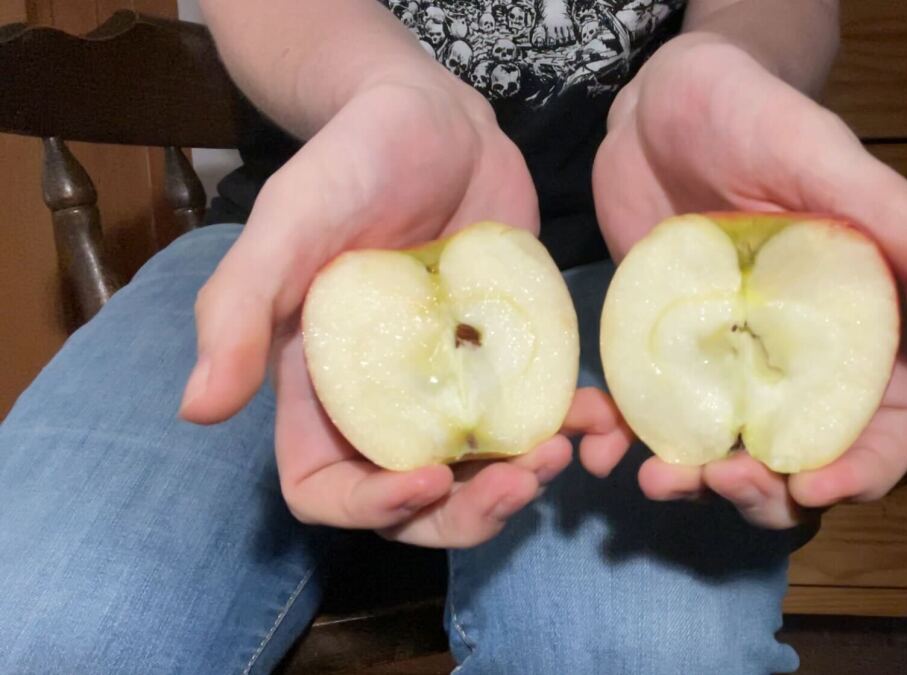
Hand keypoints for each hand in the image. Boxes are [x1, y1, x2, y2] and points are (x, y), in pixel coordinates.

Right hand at [177, 80, 616, 546]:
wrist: (432, 118)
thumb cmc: (347, 163)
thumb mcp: (287, 225)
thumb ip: (238, 309)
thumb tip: (197, 411)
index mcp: (320, 388)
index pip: (327, 490)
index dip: (372, 508)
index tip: (429, 481)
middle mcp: (387, 401)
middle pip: (419, 503)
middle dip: (470, 512)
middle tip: (525, 476)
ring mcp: (454, 383)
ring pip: (485, 471)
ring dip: (527, 479)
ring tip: (568, 445)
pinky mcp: (509, 356)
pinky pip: (539, 413)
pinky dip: (571, 425)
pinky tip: (599, 413)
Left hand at [589, 37, 906, 527]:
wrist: (659, 102)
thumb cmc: (754, 113)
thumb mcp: (823, 160)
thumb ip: (901, 225)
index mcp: (857, 324)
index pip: (890, 424)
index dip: (865, 470)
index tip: (813, 486)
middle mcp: (795, 355)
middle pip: (800, 460)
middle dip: (766, 492)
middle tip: (716, 480)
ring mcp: (725, 358)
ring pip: (720, 453)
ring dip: (692, 484)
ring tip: (649, 478)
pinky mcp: (664, 350)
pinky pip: (649, 416)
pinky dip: (625, 445)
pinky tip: (595, 448)